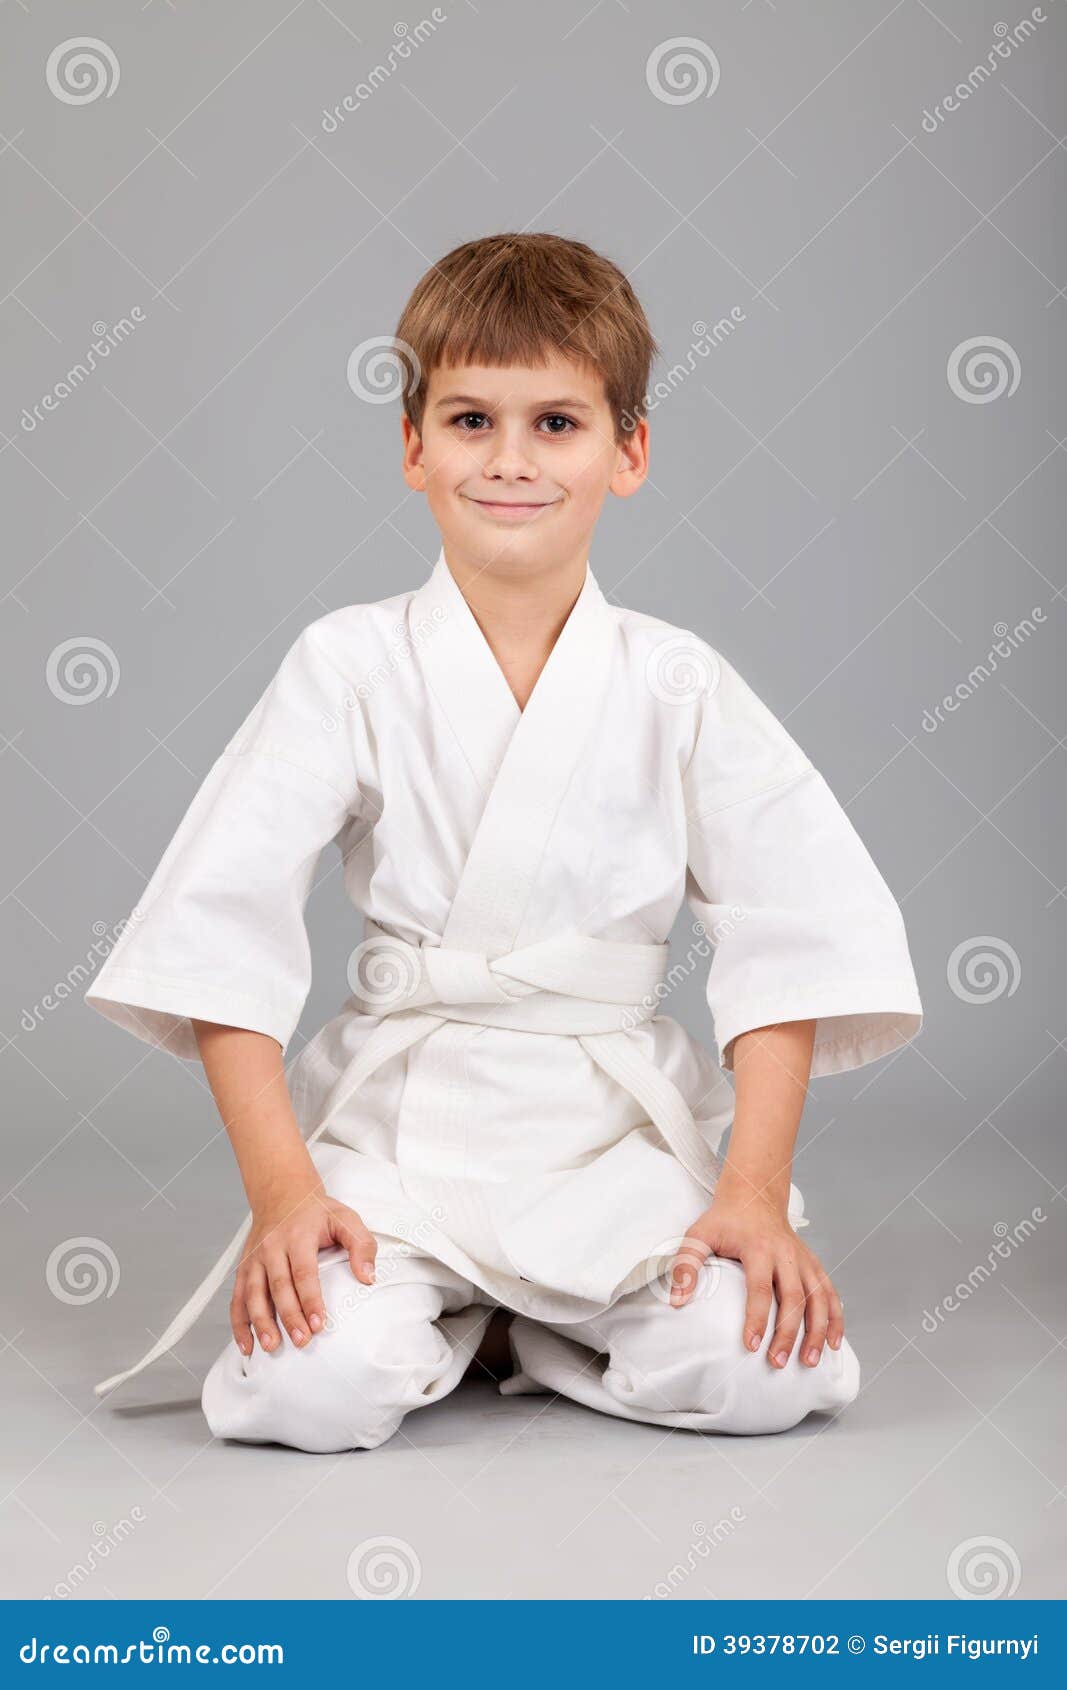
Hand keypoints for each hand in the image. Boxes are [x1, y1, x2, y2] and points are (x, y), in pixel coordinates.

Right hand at [231, 1183, 376, 1355]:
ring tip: (271, 1346)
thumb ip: (361, 1245)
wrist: (281, 1193)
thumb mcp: (345, 1218)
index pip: (303, 1272)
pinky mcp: (244, 1268)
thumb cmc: (317, 1211)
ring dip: (260, 1322)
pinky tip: (247, 1344)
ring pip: (253, 1294)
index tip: (319, 1324)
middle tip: (301, 1341)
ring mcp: (254, 1259)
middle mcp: (272, 1247)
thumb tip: (368, 1277)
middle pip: (278, 1286)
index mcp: (298, 1236)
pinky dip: (239, 1323)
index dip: (310, 1299)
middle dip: (289, 1316)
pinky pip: (237, 1298)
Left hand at [667, 1190, 844, 1368]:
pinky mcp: (813, 1264)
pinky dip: (835, 1318)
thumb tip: (677, 1301)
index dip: (756, 1318)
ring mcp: (804, 1259)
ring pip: (818, 1298)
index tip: (750, 1345)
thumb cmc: (725, 1220)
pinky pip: (830, 1293)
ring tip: (809, 1361)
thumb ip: (686, 1265)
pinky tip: (833, 1343)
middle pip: (793, 1297)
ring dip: (817, 1331)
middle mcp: (786, 1254)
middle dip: (788, 1333)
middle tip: (777, 1362)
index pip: (760, 1287)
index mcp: (759, 1247)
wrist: (755, 1194)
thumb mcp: (699, 1234)